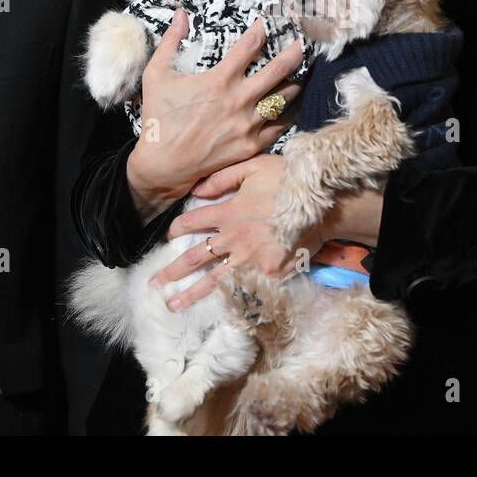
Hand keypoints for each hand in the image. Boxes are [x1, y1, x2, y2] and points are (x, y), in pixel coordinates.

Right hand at [125, 9, 303, 215]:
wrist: (164, 164)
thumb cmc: (159, 117)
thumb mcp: (157, 74)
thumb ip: (170, 41)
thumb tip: (181, 13)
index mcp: (219, 80)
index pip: (249, 46)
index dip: (260, 30)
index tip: (267, 22)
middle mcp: (239, 101)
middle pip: (278, 70)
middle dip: (294, 53)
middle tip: (302, 43)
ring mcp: (248, 125)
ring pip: (285, 99)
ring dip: (296, 83)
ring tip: (304, 73)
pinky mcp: (251, 145)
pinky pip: (280, 126)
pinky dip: (290, 113)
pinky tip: (294, 105)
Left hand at [150, 154, 325, 310]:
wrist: (323, 205)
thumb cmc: (289, 182)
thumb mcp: (255, 166)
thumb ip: (224, 177)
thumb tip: (196, 190)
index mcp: (228, 213)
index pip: (192, 222)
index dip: (177, 229)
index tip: (168, 236)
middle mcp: (233, 239)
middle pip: (195, 257)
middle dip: (171, 271)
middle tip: (153, 284)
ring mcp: (249, 259)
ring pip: (213, 280)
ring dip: (191, 293)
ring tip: (172, 305)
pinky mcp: (267, 274)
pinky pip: (244, 287)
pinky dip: (228, 299)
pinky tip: (215, 310)